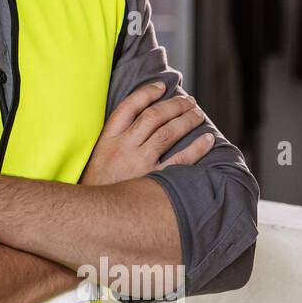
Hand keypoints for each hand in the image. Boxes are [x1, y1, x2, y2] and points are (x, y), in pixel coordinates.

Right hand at [80, 82, 213, 185]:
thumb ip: (113, 141)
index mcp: (107, 139)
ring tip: (198, 114)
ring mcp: (139, 163)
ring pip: (169, 133)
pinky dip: (197, 147)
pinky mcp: (153, 180)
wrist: (94, 216)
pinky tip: (207, 140)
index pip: (128, 107)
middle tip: (189, 101)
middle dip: (174, 105)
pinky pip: (181, 160)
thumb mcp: (96, 159)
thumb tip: (139, 122)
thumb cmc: (97, 187)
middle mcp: (123, 147)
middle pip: (153, 116)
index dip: (146, 92)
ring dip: (187, 120)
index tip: (161, 86)